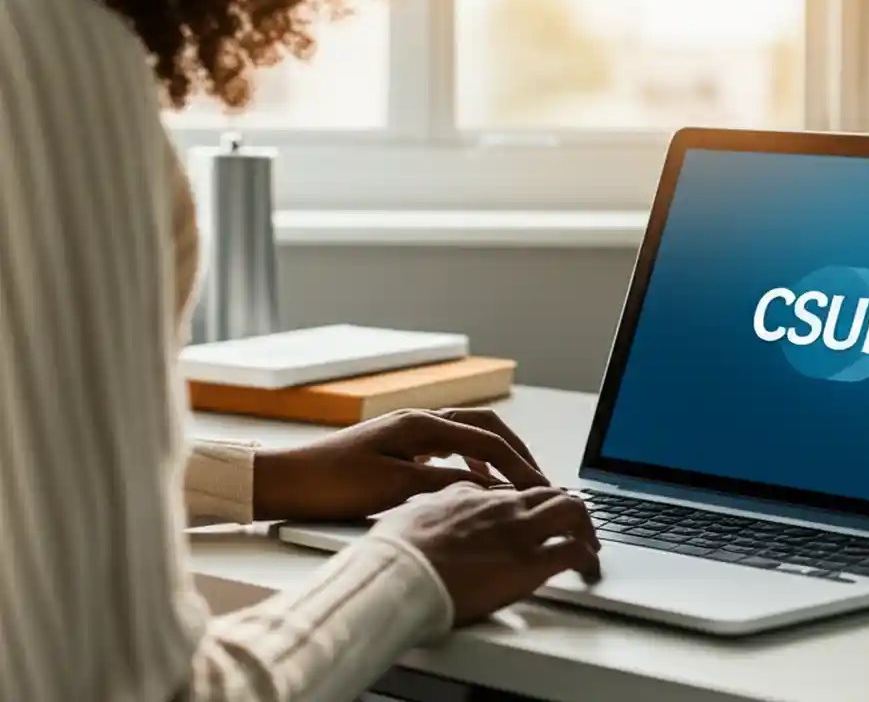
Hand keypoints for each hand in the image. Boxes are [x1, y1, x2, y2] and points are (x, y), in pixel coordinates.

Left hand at [254, 408, 548, 520]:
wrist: (284, 480)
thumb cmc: (330, 484)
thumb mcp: (393, 488)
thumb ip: (444, 482)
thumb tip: (487, 486)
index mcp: (421, 425)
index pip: (488, 442)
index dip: (520, 466)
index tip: (541, 490)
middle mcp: (419, 420)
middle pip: (487, 428)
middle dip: (518, 454)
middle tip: (541, 482)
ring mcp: (409, 431)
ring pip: (470, 436)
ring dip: (498, 457)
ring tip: (518, 484)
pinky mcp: (400, 446)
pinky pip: (451, 447)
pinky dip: (474, 462)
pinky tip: (476, 483)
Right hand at [374, 484, 601, 624]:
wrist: (398, 574)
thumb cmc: (396, 552)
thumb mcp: (411, 514)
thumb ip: (435, 507)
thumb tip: (440, 508)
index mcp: (473, 494)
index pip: (515, 489)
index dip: (531, 501)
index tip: (537, 514)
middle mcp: (502, 506)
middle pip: (551, 492)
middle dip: (567, 508)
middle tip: (574, 527)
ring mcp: (519, 531)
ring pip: (571, 510)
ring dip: (585, 526)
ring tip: (590, 545)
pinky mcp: (530, 562)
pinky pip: (573, 550)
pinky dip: (588, 557)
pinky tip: (589, 568)